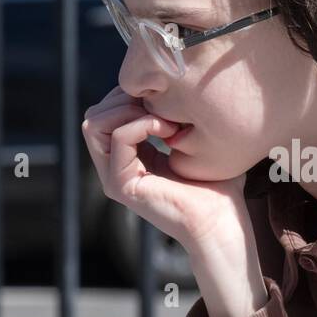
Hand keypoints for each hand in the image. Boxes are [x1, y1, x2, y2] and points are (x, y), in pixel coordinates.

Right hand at [81, 86, 251, 250]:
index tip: (166, 98)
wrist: (221, 224)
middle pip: (95, 115)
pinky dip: (143, 124)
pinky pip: (119, 137)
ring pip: (95, 124)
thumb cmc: (218, 189)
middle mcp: (116, 169)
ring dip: (129, 110)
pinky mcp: (121, 185)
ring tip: (164, 119)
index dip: (130, 95)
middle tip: (162, 105)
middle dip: (125, 99)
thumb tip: (184, 92)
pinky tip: (170, 131)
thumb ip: (181, 122)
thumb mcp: (196, 147)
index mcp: (130, 159)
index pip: (107, 112)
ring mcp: (114, 178)